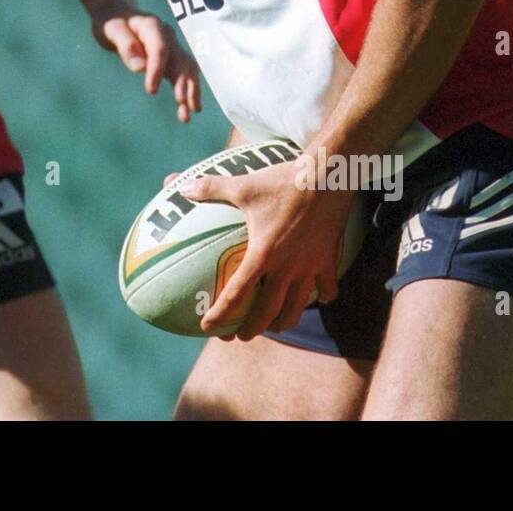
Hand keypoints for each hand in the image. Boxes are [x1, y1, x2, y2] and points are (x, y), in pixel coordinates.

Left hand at [91, 7, 201, 122]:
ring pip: (187, 69)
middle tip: (181, 104)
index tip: (151, 90)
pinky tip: (187, 110)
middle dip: (182, 83)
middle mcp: (167, 35)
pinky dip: (188, 91)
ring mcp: (172, 46)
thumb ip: (125, 45)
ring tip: (187, 115)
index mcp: (152, 26)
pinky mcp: (172, 58)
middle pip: (180, 60)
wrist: (118, 13)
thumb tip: (139, 67)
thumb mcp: (112, 30)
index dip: (157, 69)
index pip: (160, 49)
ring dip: (190, 91)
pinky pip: (183, 75)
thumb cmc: (112, 21)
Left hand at [181, 157, 353, 338]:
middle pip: (269, 311)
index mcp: (263, 254)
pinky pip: (328, 287)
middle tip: (241, 336)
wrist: (328, 176)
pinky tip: (318, 297)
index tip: (208, 328)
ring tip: (276, 326)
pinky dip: (322, 296)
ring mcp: (311, 266)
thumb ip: (211, 188)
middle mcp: (287, 267)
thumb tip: (182, 189)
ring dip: (285, 320)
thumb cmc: (282, 181)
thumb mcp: (243, 185)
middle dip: (253, 328)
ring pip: (298, 306)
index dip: (221, 314)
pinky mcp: (330, 259)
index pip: (238, 294)